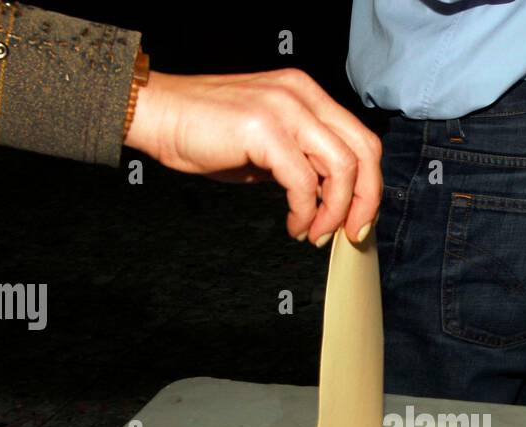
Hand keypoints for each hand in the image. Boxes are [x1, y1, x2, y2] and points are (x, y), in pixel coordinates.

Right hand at [125, 68, 381, 245]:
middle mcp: (300, 94)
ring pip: (341, 167)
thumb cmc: (202, 131)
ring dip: (335, 211)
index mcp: (306, 94)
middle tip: (350, 233)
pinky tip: (294, 224)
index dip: (368, 185)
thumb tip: (329, 199)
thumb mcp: (266, 147)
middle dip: (365, 201)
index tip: (358, 219)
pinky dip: (306, 211)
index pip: (361, 140)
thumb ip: (301, 162)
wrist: (156, 115)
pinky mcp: (264, 128)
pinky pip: (303, 180)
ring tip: (315, 233)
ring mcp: (284, 107)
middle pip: (363, 151)